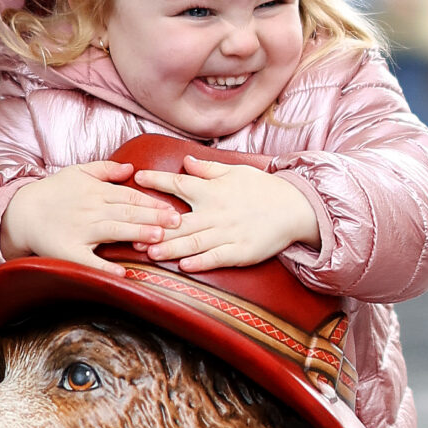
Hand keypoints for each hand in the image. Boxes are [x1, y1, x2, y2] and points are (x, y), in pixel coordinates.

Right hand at [0, 162, 182, 266]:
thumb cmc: (51, 193)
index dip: (153, 203)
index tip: (174, 210)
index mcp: (96, 192)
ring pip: (114, 230)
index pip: (131, 197)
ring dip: (137, 234)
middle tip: (177, 224)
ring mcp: (81, 231)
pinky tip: (123, 274)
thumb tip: (131, 168)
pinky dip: (105, 268)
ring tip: (158, 238)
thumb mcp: (77, 172)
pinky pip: (89, 261)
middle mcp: (91, 210)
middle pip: (128, 212)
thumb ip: (105, 169)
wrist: (21, 212)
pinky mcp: (69, 251)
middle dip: (154, 217)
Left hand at [133, 159, 318, 270]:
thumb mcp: (235, 172)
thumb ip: (207, 170)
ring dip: (170, 248)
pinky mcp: (241, 251)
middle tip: (131, 233)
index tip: (138, 178)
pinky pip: (217, 258)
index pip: (179, 184)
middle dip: (155, 228)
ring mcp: (228, 233)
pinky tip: (183, 266)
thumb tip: (185, 160)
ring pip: (194, 242)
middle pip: (179, 222)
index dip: (157, 181)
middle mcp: (216, 212)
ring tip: (150, 253)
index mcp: (212, 191)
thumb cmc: (263, 189)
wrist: (295, 208)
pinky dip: (200, 262)